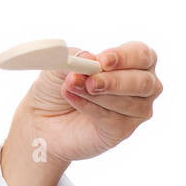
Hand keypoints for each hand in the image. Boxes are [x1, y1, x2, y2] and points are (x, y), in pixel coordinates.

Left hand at [19, 39, 162, 163]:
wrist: (41, 118)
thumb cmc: (58, 86)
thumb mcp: (63, 65)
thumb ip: (77, 59)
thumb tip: (89, 59)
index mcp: (135, 62)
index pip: (142, 55)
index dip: (125, 57)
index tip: (102, 60)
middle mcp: (143, 86)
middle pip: (144, 82)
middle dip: (115, 80)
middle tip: (90, 81)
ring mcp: (136, 111)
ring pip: (128, 103)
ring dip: (96, 95)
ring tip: (71, 87)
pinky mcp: (122, 131)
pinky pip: (112, 119)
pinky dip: (90, 108)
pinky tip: (73, 100)